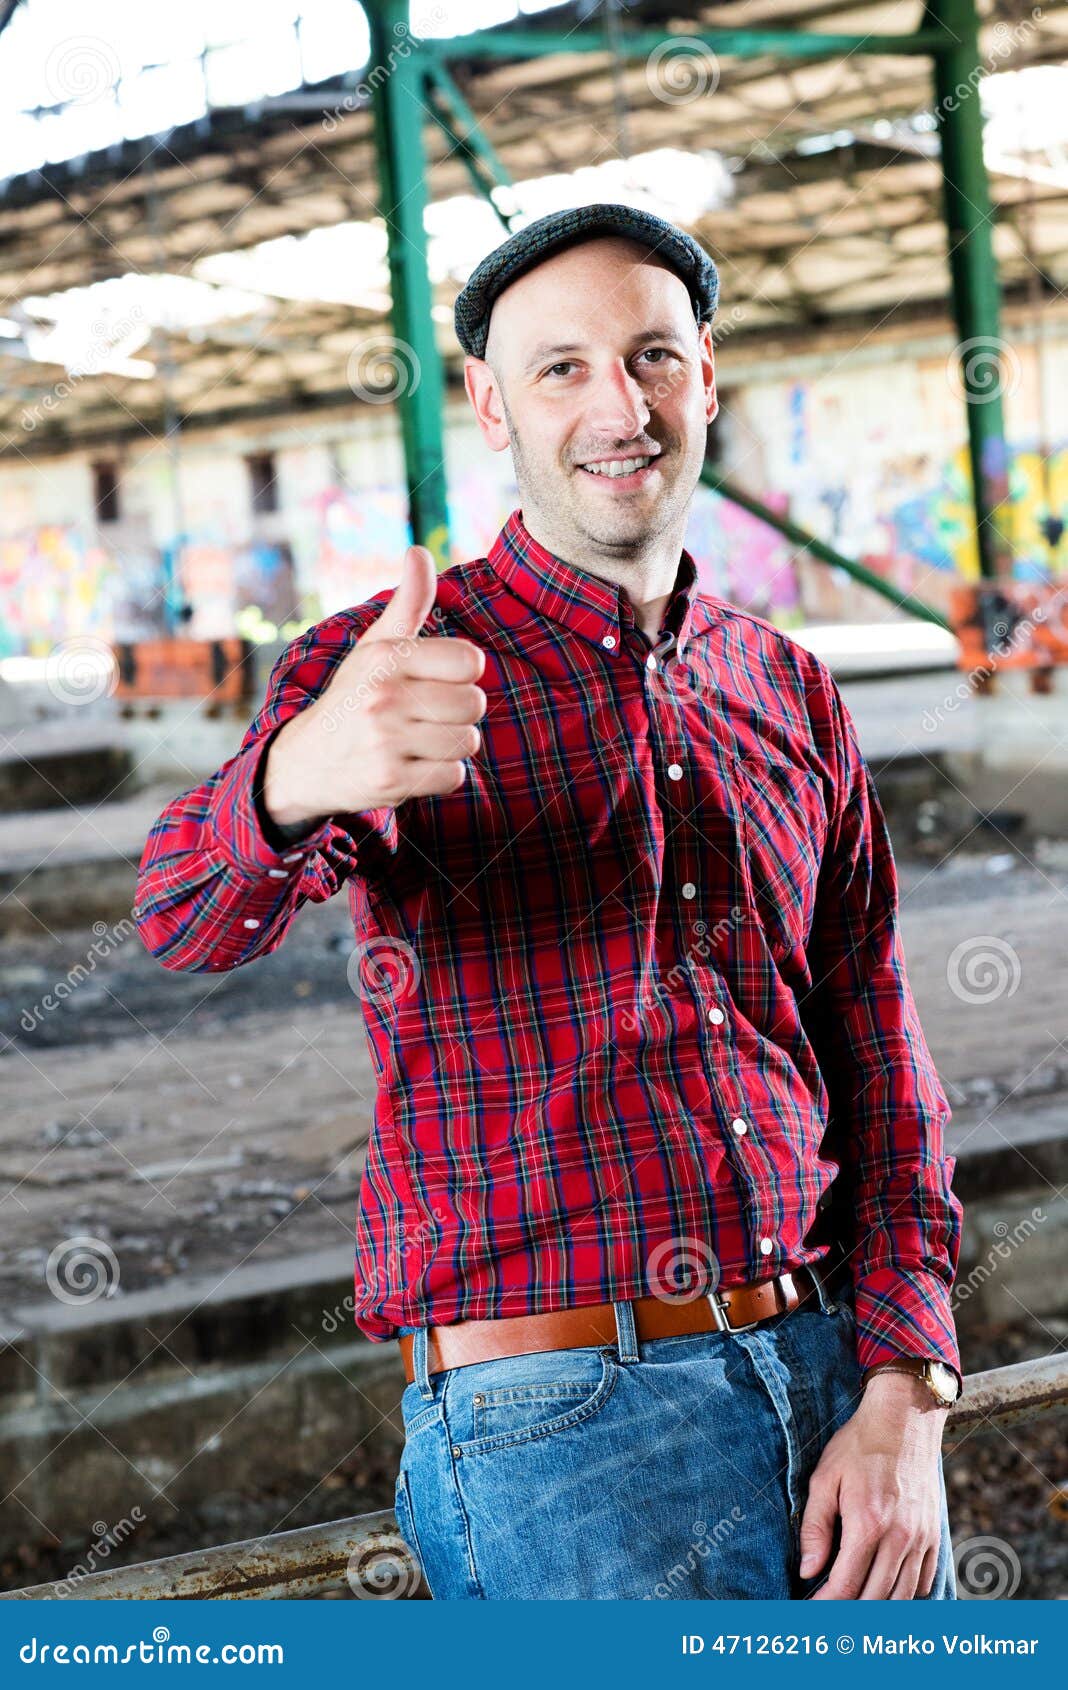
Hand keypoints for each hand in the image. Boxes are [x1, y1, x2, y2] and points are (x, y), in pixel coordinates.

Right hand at [263, 545, 486, 829]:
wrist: (306, 760)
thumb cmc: (354, 696)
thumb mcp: (376, 646)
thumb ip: (408, 601)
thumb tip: (419, 551)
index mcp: (386, 657)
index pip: (470, 661)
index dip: (462, 673)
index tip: (436, 679)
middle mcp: (384, 697)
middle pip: (474, 704)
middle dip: (459, 712)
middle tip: (426, 714)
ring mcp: (386, 742)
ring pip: (467, 741)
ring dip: (451, 744)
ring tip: (420, 739)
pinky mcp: (390, 781)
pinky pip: (454, 776)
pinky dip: (442, 775)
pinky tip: (414, 764)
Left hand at [799, 1371, 948, 1598]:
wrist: (904, 1420)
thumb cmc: (858, 1446)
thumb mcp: (824, 1479)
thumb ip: (815, 1528)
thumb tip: (808, 1571)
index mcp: (868, 1524)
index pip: (846, 1586)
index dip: (826, 1606)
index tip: (811, 1614)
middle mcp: (899, 1537)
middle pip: (875, 1599)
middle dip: (850, 1614)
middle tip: (828, 1617)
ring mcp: (921, 1538)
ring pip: (902, 1596)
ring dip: (878, 1610)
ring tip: (855, 1610)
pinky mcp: (934, 1534)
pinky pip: (923, 1581)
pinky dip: (904, 1596)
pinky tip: (886, 1594)